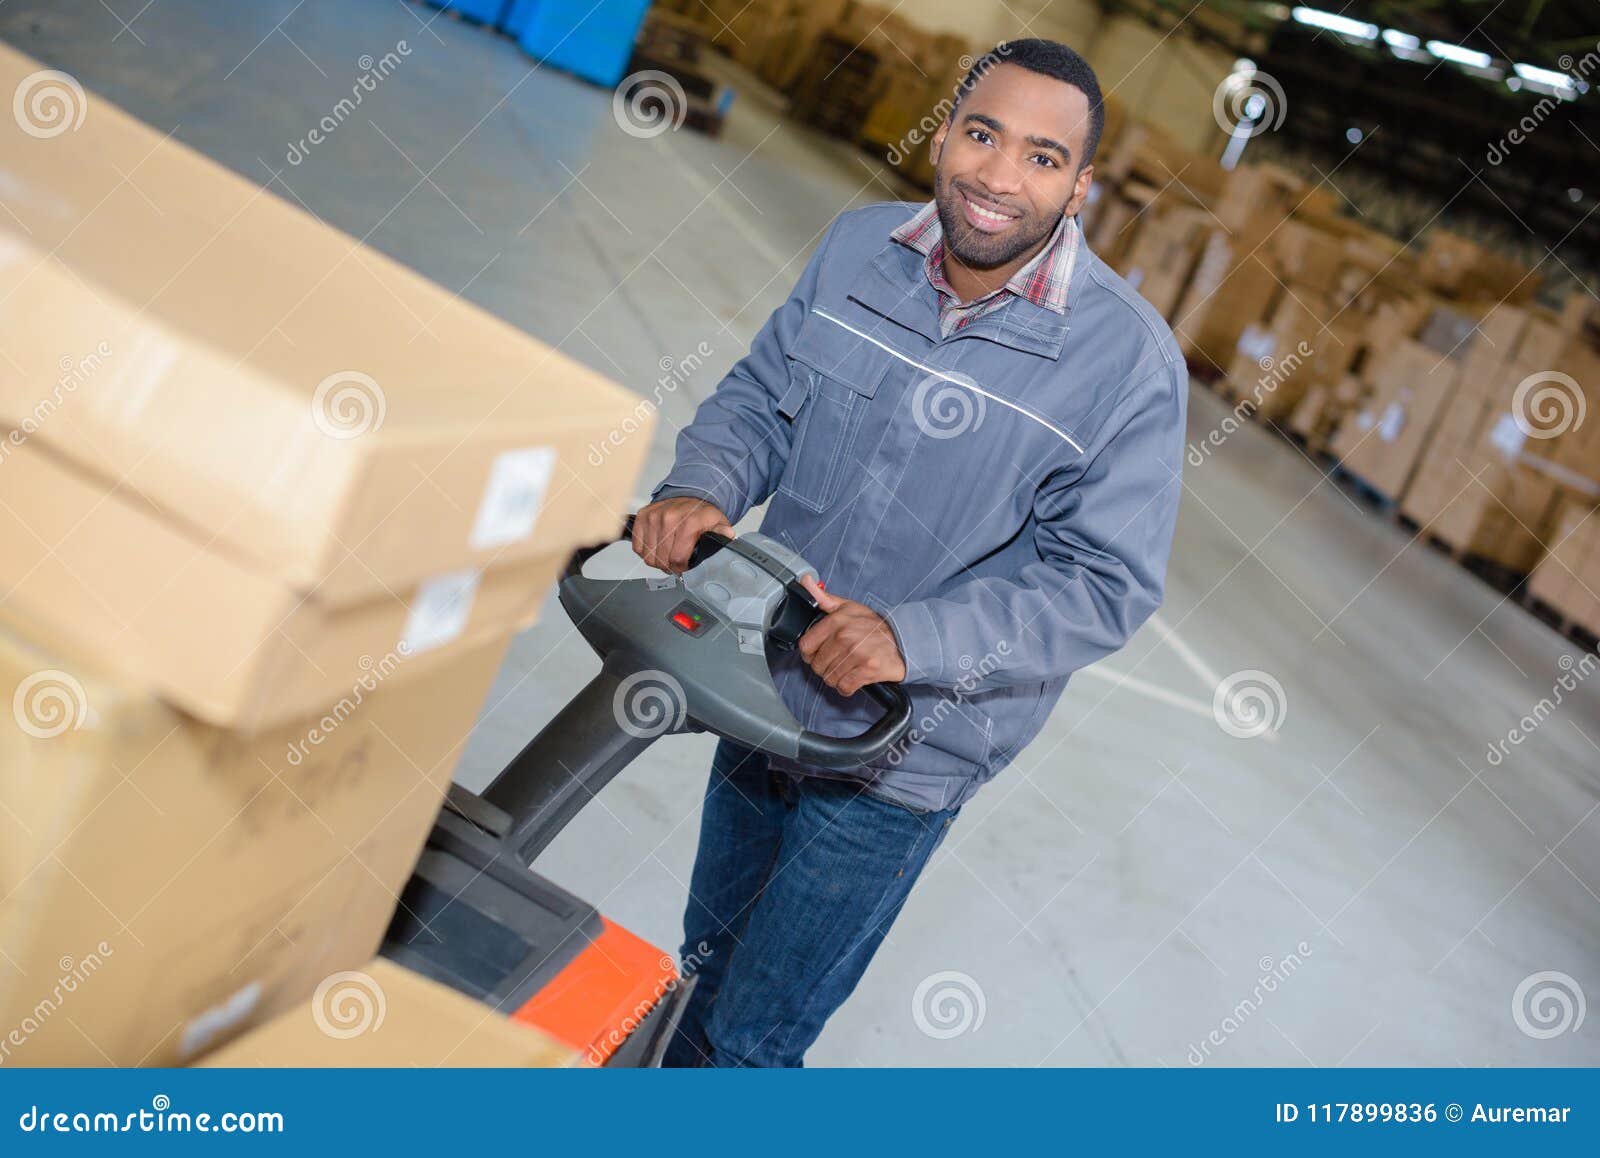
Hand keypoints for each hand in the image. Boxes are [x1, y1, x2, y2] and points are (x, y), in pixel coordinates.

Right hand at [631, 496, 733, 573]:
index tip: (684, 566)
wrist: (689, 495)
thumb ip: (723, 534)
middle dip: (670, 566)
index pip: (678, 559)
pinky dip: (646, 551)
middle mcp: (669, 518)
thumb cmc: (701, 512)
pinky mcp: (642, 517)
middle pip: (661, 559)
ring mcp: (653, 517)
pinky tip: (657, 547)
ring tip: (667, 555)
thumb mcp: (719, 523)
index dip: (681, 568)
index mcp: (688, 522)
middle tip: (676, 562)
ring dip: (657, 559)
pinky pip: (638, 546)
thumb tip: (727, 538)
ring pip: (648, 556)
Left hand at [796, 576, 906, 696]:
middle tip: (838, 662)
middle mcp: (845, 637)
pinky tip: (854, 678)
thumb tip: (805, 581)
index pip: (806, 646)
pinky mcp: (868, 670)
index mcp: (836, 621)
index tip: (819, 653)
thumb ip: (823, 597)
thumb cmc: (873, 626)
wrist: (904, 639)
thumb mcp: (848, 607)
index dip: (810, 653)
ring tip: (847, 669)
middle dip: (825, 667)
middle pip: (817, 665)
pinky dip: (847, 687)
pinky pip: (845, 687)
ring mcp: (857, 654)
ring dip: (836, 678)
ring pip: (830, 678)